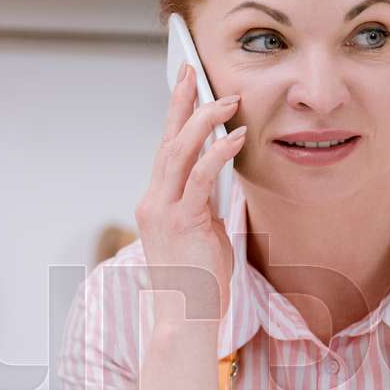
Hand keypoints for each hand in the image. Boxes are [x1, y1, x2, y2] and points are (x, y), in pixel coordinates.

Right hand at [135, 63, 246, 324]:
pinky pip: (202, 176)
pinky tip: (236, 137)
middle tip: (193, 71)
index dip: (174, 115)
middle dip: (181, 102)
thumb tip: (221, 175)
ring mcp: (164, 210)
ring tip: (227, 100)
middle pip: (167, 140)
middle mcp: (153, 201)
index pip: (165, 149)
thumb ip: (205, 203)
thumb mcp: (202, 234)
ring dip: (204, 121)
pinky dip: (219, 152)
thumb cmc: (199, 283)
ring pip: (179, 151)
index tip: (185, 85)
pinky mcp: (183, 221)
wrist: (187, 318)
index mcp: (156, 203)